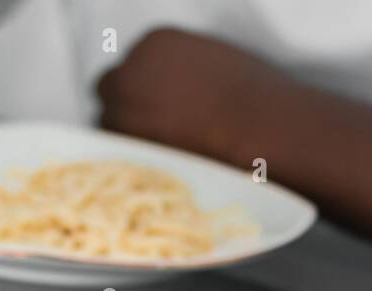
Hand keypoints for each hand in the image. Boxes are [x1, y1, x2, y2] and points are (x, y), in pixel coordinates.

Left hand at [97, 28, 289, 162]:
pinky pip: (119, 152)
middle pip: (110, 91)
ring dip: (129, 138)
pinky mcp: (129, 141)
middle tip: (156, 133)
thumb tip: (176, 92)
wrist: (262, 128)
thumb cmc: (255, 99)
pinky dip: (134, 160)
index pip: (131, 66)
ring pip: (110, 124)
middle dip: (128, 110)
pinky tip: (161, 166)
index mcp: (156, 42)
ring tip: (163, 154)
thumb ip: (183, 70)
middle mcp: (132, 68)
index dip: (144, 92)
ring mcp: (125, 105)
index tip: (161, 109)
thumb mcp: (215, 63)